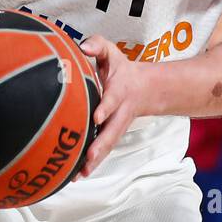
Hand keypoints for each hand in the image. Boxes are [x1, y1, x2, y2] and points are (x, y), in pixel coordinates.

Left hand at [77, 36, 146, 178]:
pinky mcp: (111, 135)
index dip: (105, 107)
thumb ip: (97, 45)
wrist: (144, 88)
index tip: (97, 116)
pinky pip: (102, 151)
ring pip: (107, 145)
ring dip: (95, 160)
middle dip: (101, 144)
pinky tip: (77, 176)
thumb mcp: (111, 52)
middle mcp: (119, 113)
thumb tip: (83, 47)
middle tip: (89, 156)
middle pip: (111, 131)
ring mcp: (116, 126)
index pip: (112, 99)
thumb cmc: (121, 70)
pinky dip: (91, 164)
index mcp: (118, 91)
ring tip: (79, 174)